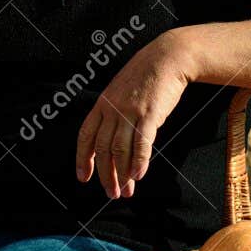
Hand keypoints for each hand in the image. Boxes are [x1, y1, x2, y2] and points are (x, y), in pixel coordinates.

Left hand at [75, 33, 193, 198]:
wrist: (167, 58)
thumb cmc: (146, 76)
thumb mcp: (120, 91)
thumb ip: (113, 113)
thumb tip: (112, 141)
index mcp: (102, 104)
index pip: (86, 136)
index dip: (83, 159)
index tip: (84, 177)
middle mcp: (112, 109)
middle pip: (104, 149)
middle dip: (106, 175)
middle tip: (111, 193)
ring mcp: (129, 112)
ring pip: (121, 151)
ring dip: (123, 175)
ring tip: (127, 190)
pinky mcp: (149, 115)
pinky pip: (141, 144)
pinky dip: (139, 162)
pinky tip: (138, 176)